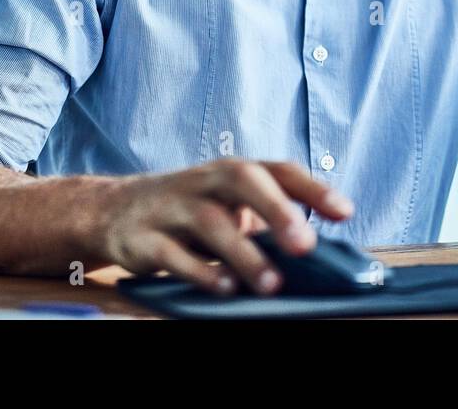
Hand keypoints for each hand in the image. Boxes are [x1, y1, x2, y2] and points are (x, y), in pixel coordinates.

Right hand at [94, 157, 353, 295]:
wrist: (113, 210)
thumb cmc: (190, 211)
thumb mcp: (228, 206)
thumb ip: (267, 223)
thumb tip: (321, 255)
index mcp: (233, 172)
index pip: (279, 170)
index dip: (313, 189)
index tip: (345, 213)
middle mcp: (205, 182)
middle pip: (244, 181)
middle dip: (277, 210)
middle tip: (305, 246)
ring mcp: (173, 207)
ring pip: (211, 222)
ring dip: (244, 253)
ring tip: (271, 284)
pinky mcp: (144, 238)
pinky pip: (173, 253)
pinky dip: (200, 271)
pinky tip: (224, 288)